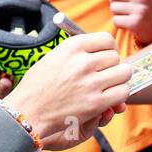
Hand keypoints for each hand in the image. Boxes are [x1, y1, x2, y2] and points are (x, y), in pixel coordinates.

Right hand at [5, 32, 130, 146]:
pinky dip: (119, 96)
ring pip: (124, 73)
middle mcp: (83, 62)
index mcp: (72, 47)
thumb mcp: (53, 57)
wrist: (27, 112)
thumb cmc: (38, 86)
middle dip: (112, 66)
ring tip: (108, 86)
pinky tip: (110, 99)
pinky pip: (123, 93)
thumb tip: (105, 49)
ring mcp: (91, 83)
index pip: (107, 39)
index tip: (106, 57)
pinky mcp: (96, 103)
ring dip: (119, 80)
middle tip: (104, 75)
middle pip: (116, 57)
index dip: (110, 48)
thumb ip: (78, 51)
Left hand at [105, 0, 151, 45]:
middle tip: (124, 9)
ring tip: (128, 16)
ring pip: (113, 8)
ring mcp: (140, 10)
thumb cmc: (145, 10)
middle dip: (115, 2)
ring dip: (117, 14)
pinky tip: (128, 24)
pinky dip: (119, 24)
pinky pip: (116, 20)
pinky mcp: (135, 23)